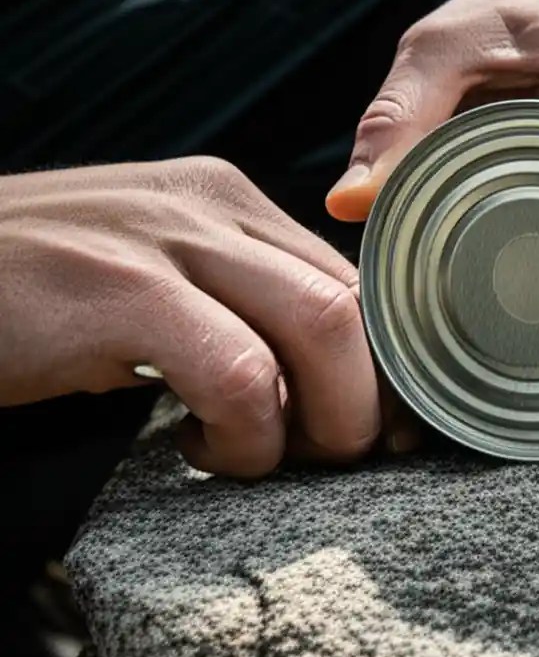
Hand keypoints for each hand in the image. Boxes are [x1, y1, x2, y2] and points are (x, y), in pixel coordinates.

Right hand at [0, 157, 382, 476]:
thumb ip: (238, 301)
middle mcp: (209, 206)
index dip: (384, 367)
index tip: (384, 429)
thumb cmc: (36, 295)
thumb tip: (336, 374)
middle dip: (366, 401)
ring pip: (321, 330)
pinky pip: (239, 375)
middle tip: (326, 456)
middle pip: (353, 304)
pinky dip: (242, 436)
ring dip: (316, 422)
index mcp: (227, 200)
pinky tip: (190, 449)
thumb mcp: (150, 276)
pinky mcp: (115, 295)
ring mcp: (162, 243)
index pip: (351, 280)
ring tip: (252, 455)